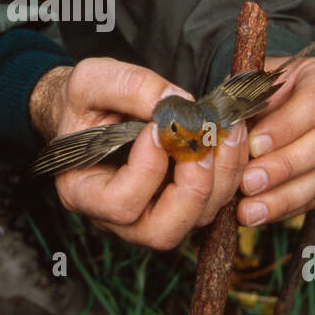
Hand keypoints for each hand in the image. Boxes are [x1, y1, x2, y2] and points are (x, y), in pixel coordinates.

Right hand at [29, 58, 250, 249]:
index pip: (119, 205)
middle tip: (203, 139)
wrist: (92, 111)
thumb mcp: (91, 82)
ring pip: (197, 220)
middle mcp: (117, 219)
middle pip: (162, 232)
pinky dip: (230, 170)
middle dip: (193, 187)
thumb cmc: (84, 102)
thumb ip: (129, 87)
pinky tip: (230, 133)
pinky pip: (215, 202)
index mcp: (83, 194)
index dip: (146, 171)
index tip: (156, 127)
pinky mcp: (181, 204)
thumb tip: (179, 102)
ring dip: (221, 175)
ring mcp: (152, 215)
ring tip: (226, 129)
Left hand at [234, 55, 314, 225]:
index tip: (254, 144)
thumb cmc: (262, 88)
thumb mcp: (253, 81)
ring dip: (283, 196)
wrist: (277, 102)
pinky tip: (258, 215)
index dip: (286, 125)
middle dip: (284, 166)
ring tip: (249, 209)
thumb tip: (231, 123)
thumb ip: (246, 97)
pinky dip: (285, 208)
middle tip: (248, 182)